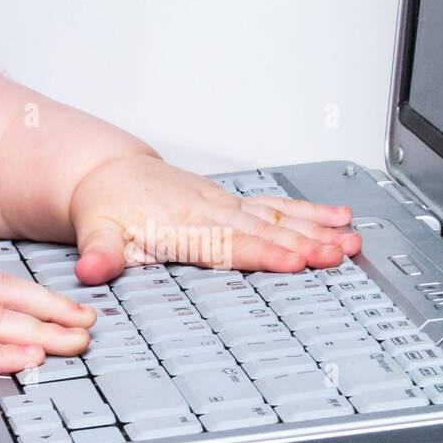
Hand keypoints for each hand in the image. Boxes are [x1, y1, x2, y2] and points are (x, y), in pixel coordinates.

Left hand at [67, 154, 359, 284]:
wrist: (107, 173)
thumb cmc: (105, 206)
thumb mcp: (95, 231)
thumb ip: (99, 252)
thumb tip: (91, 269)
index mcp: (180, 224)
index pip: (227, 243)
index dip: (261, 253)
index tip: (294, 262)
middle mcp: (208, 210)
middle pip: (262, 230)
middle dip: (303, 243)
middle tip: (340, 255)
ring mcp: (223, 204)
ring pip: (277, 216)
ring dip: (316, 229)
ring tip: (351, 240)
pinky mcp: (231, 201)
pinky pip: (275, 205)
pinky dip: (308, 212)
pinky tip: (338, 219)